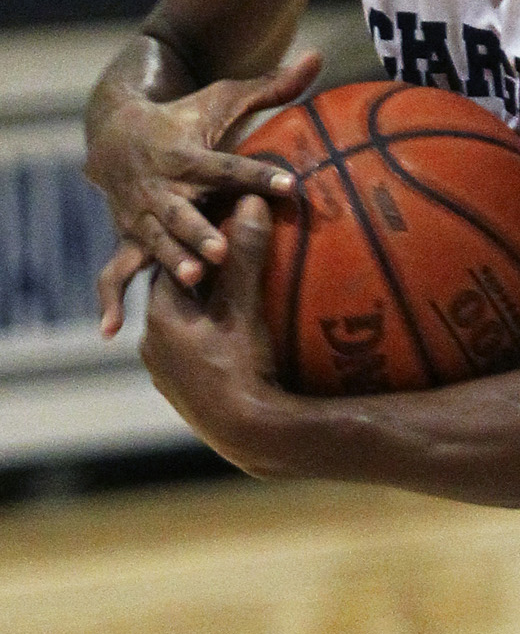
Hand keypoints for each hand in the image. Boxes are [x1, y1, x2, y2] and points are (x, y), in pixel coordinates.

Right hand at [87, 54, 319, 332]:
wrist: (114, 134)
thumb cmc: (187, 117)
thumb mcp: (225, 100)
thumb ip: (273, 87)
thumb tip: (317, 56)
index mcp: (189, 155)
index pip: (230, 166)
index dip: (260, 175)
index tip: (293, 185)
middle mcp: (163, 186)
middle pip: (184, 211)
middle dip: (199, 230)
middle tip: (221, 250)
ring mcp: (142, 213)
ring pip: (157, 240)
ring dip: (172, 260)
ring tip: (195, 279)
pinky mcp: (129, 234)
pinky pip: (123, 265)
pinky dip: (116, 296)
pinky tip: (119, 325)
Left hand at [139, 194, 287, 472]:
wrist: (245, 434)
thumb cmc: (242, 368)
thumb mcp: (245, 306)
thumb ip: (245, 254)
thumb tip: (250, 199)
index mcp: (161, 318)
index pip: (171, 268)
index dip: (196, 248)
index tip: (220, 232)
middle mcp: (154, 346)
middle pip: (176, 298)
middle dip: (203, 281)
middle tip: (236, 263)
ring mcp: (168, 375)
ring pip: (184, 330)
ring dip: (206, 314)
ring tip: (239, 304)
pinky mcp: (184, 396)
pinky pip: (194, 356)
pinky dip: (211, 342)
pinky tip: (239, 345)